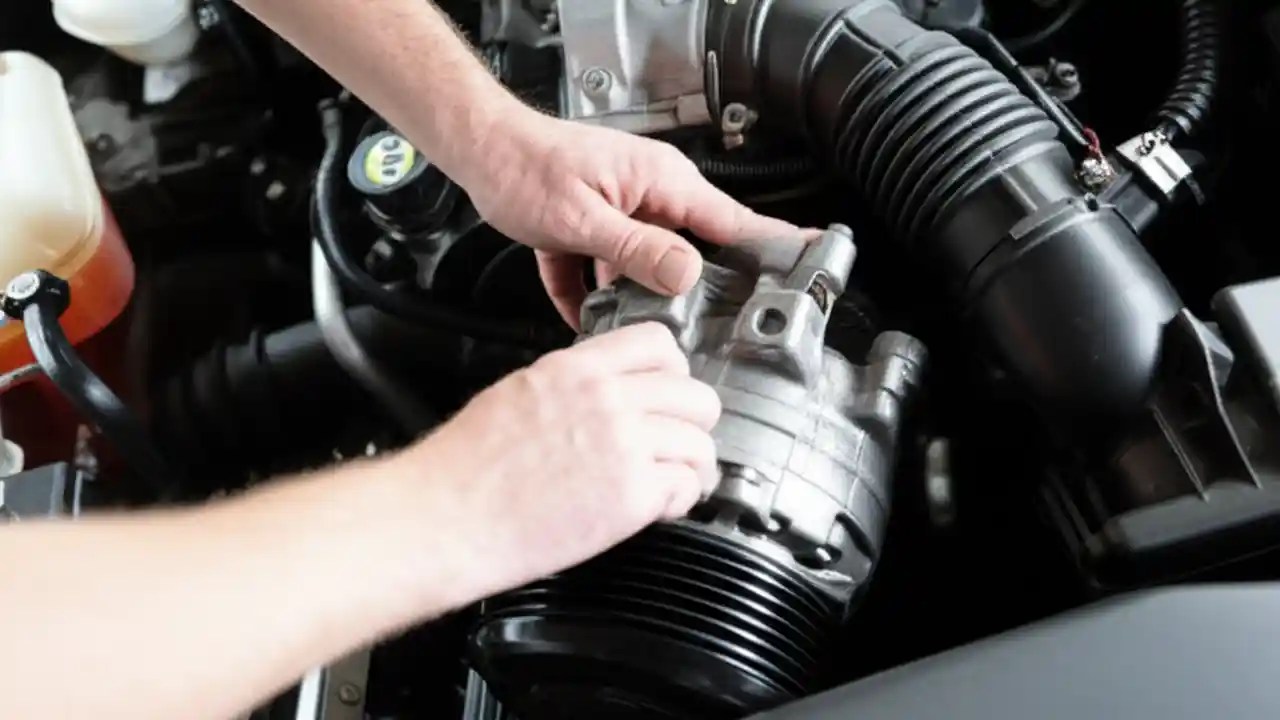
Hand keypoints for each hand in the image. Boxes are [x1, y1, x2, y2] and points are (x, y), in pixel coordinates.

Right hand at [401, 322, 719, 599]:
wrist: (448, 517)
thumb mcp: (517, 394)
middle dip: (694, 424)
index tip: (671, 394)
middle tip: (681, 444)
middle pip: (694, 395)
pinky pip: (686, 487)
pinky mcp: (630, 495)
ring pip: (699, 443)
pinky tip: (662, 507)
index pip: (658, 343)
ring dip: (694, 467)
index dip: (676, 373)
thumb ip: (570, 386)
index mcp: (575, 369)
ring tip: (676, 482)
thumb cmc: (466, 468)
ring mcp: (622, 445)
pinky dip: (681, 500)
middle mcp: (605, 399)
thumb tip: (604, 393)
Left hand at [456, 109, 809, 327]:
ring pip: (643, 264)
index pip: (733, 220)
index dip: (775, 244)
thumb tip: (687, 274)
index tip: (811, 260)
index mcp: (660, 183)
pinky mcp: (595, 223)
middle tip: (691, 325)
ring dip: (628, 293)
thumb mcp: (582, 220)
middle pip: (689, 251)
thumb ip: (637, 250)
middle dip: (686, 290)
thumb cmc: (524, 169)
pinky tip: (577, 310)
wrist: (480, 149)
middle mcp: (648, 192)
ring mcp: (623, 207)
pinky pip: (604, 266)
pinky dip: (589, 289)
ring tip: (620, 321)